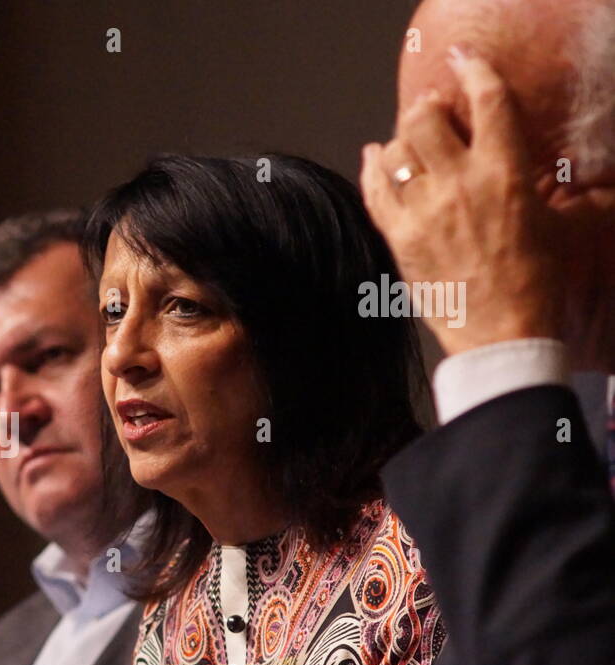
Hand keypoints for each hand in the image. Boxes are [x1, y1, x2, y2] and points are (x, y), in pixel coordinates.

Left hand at [360, 47, 566, 357]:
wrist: (502, 334)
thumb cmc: (536, 281)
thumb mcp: (558, 224)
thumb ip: (549, 189)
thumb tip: (561, 179)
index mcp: (506, 173)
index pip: (488, 103)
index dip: (474, 73)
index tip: (464, 61)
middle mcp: (460, 184)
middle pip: (425, 120)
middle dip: (428, 109)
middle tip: (434, 112)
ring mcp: (423, 211)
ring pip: (396, 151)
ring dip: (402, 139)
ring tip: (410, 141)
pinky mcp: (399, 237)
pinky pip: (374, 189)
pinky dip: (373, 168)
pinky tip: (376, 158)